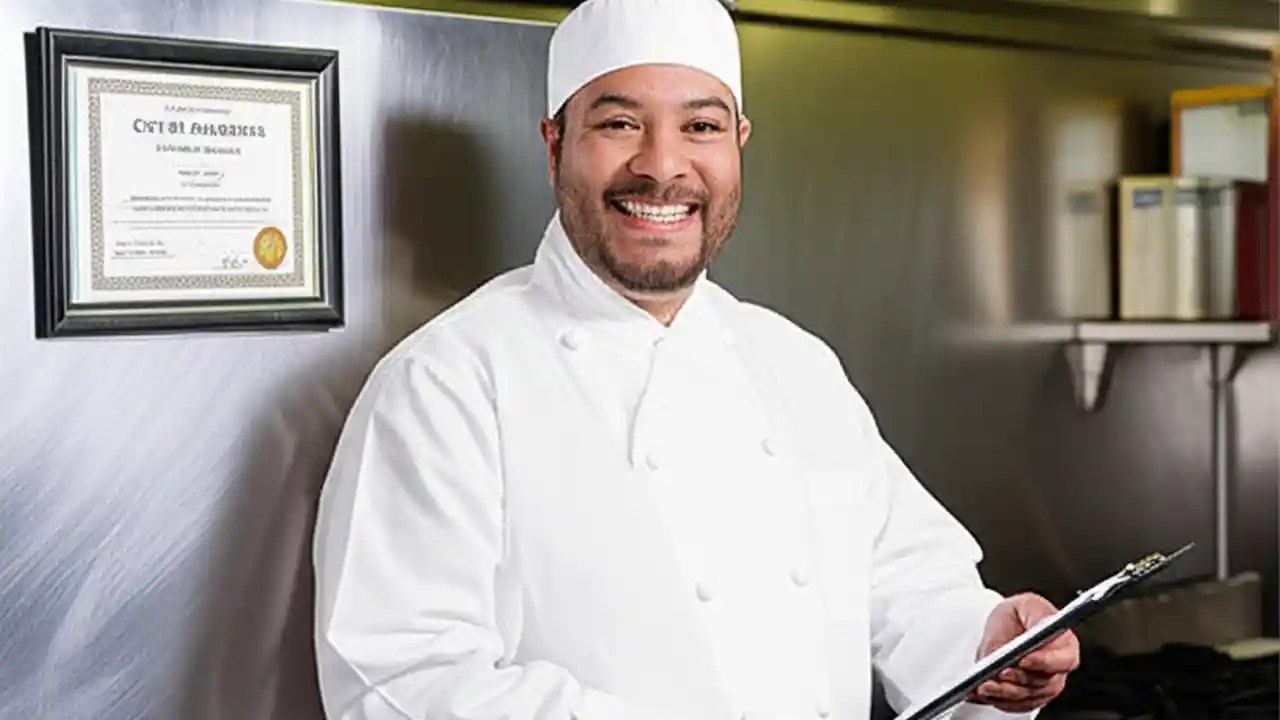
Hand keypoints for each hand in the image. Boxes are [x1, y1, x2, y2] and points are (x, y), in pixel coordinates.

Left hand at [966, 593, 1079, 713]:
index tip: (1023, 660)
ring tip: (984, 685)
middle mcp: (1058, 670)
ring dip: (1004, 693)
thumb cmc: (1019, 614)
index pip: (1062, 659)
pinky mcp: (1029, 698)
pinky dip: (997, 700)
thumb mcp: (1025, 605)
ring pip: (1026, 696)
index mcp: (1065, 645)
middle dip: (1019, 680)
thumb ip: (1030, 620)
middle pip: (1042, 683)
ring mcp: (1044, 686)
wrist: (1005, 628)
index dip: (1044, 662)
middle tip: (1000, 673)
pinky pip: (1015, 704)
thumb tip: (1023, 640)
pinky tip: (980, 693)